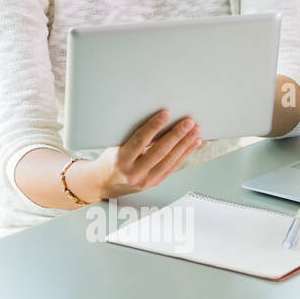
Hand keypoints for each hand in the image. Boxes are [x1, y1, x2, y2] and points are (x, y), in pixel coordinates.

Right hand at [70, 110, 202, 202]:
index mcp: (121, 161)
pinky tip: (192, 144)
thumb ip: (134, 137)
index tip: (165, 114)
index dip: (154, 126)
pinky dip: (184, 154)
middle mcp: (134, 173)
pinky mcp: (154, 183)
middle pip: (159, 152)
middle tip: (187, 122)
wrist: (105, 184)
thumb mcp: (115, 146)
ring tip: (194, 131)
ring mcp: (146, 180)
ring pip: (170, 160)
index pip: (140, 141)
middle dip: (176, 135)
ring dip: (184, 144)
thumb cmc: (110, 162)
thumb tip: (156, 120)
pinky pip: (172, 167)